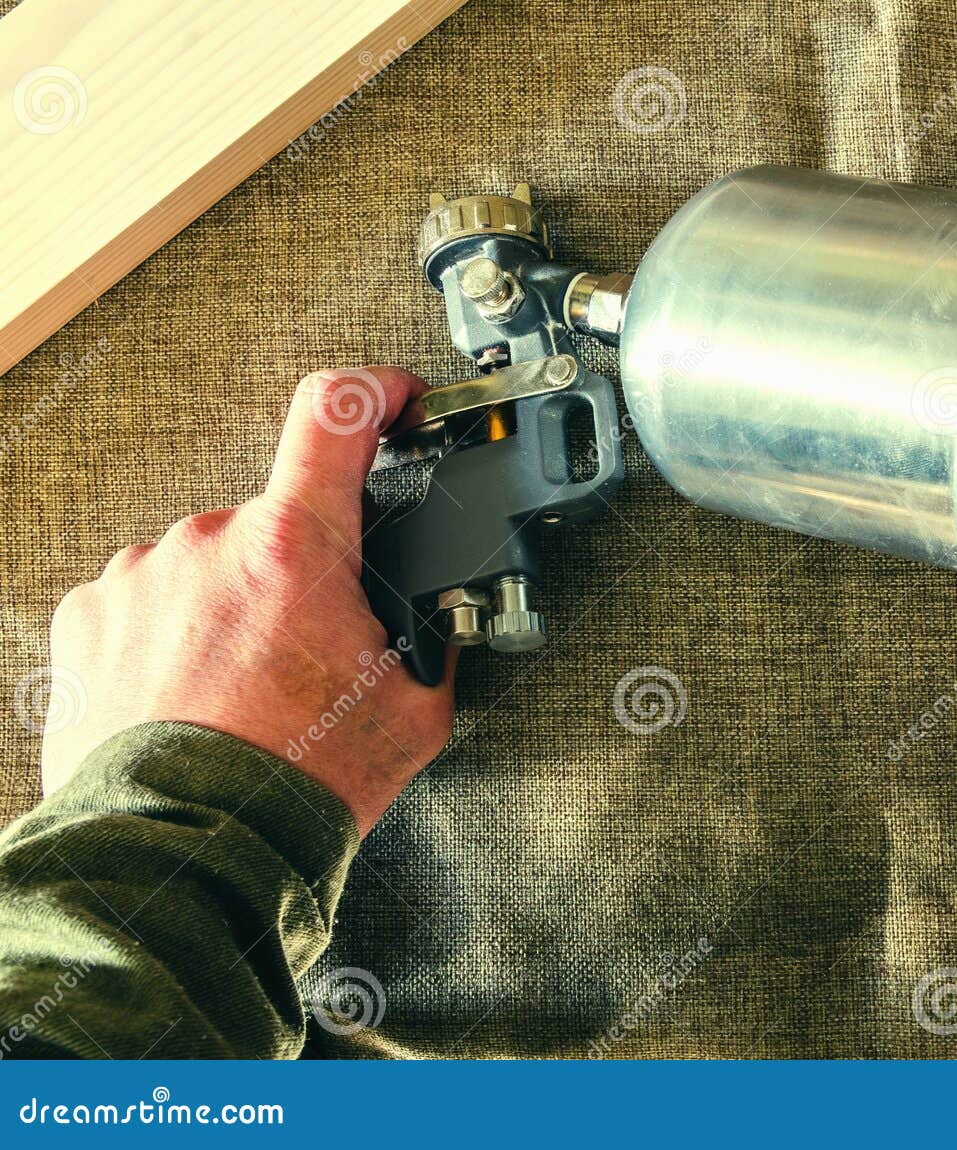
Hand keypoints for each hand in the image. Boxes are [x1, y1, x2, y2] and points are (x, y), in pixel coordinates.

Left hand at [42, 367, 453, 831]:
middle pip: (275, 521)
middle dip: (299, 572)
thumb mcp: (415, 705)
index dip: (373, 390)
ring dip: (233, 604)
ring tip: (243, 687)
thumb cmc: (294, 781)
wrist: (193, 847)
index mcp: (295, 549)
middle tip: (311, 649)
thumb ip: (428, 634)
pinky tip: (194, 691)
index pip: (335, 412)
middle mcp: (206, 543)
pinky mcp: (89, 616)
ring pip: (209, 562)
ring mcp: (140, 577)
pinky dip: (176, 631)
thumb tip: (435, 611)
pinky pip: (149, 598)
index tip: (392, 399)